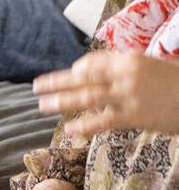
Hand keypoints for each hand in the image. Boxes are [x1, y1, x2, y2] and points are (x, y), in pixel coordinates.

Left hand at [34, 51, 178, 136]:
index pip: (92, 62)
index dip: (77, 69)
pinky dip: (85, 126)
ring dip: (62, 101)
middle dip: (58, 82)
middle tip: (36, 86)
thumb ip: (130, 70)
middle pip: (83, 77)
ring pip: (87, 98)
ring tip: (42, 105)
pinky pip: (104, 121)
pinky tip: (70, 130)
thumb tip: (109, 75)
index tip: (68, 75)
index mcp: (129, 59)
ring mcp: (127, 95)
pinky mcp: (134, 116)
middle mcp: (124, 74)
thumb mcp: (154, 67)